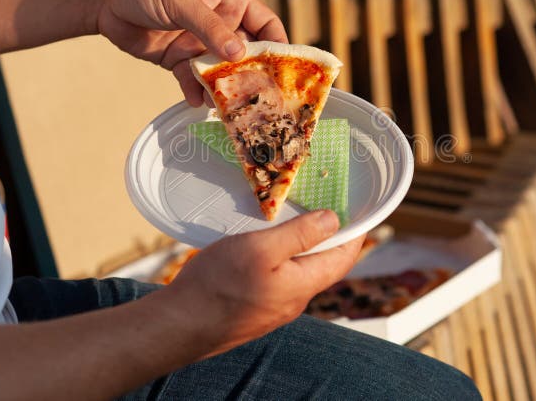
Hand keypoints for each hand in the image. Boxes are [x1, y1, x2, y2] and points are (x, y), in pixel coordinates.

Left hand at [94, 0, 287, 106]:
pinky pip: (193, 78)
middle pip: (244, 52)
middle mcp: (218, 22)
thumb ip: (211, 28)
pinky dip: (195, 90)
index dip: (277, 44)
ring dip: (223, 87)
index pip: (263, 23)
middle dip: (251, 74)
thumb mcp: (182, 1)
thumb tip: (240, 56)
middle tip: (259, 97)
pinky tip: (195, 100)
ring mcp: (198, 42)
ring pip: (220, 70)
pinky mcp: (177, 59)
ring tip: (226, 106)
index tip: (286, 69)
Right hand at [161, 210, 363, 359]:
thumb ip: (300, 234)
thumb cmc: (218, 285)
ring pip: (298, 273)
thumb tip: (334, 221)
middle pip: (323, 265)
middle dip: (327, 238)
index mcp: (303, 285)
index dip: (354, 233)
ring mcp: (273, 309)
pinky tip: (261, 248)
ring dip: (300, 248)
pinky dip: (279, 261)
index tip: (357, 210)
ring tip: (291, 223)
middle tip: (322, 208)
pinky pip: (277, 281)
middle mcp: (294, 301)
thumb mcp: (261, 248)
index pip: (344, 257)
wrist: (178, 326)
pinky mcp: (254, 311)